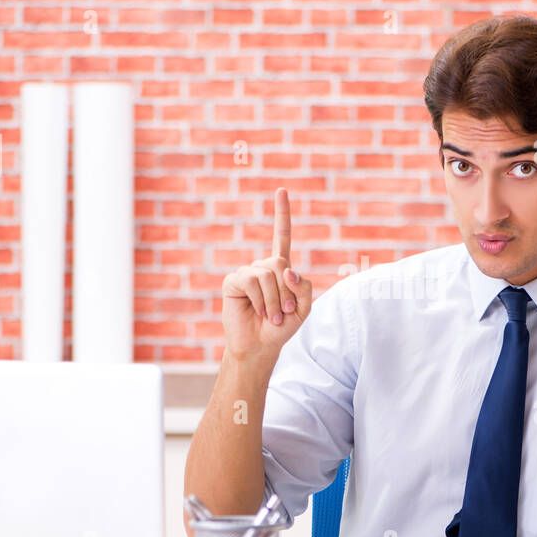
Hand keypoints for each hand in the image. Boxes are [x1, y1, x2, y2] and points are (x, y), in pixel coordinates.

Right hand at [222, 188, 312, 361]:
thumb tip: (286, 268)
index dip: (282, 214)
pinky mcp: (233, 281)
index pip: (282, 236)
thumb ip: (304, 286)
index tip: (281, 190)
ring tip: (272, 316)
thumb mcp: (304, 308)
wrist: (260, 346)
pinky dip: (262, 300)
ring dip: (276, 300)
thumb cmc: (282, 327)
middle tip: (285, 312)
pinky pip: (252, 282)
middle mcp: (262, 267)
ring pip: (269, 274)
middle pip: (281, 263)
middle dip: (287, 291)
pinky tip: (259, 312)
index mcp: (280, 268)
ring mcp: (246, 273)